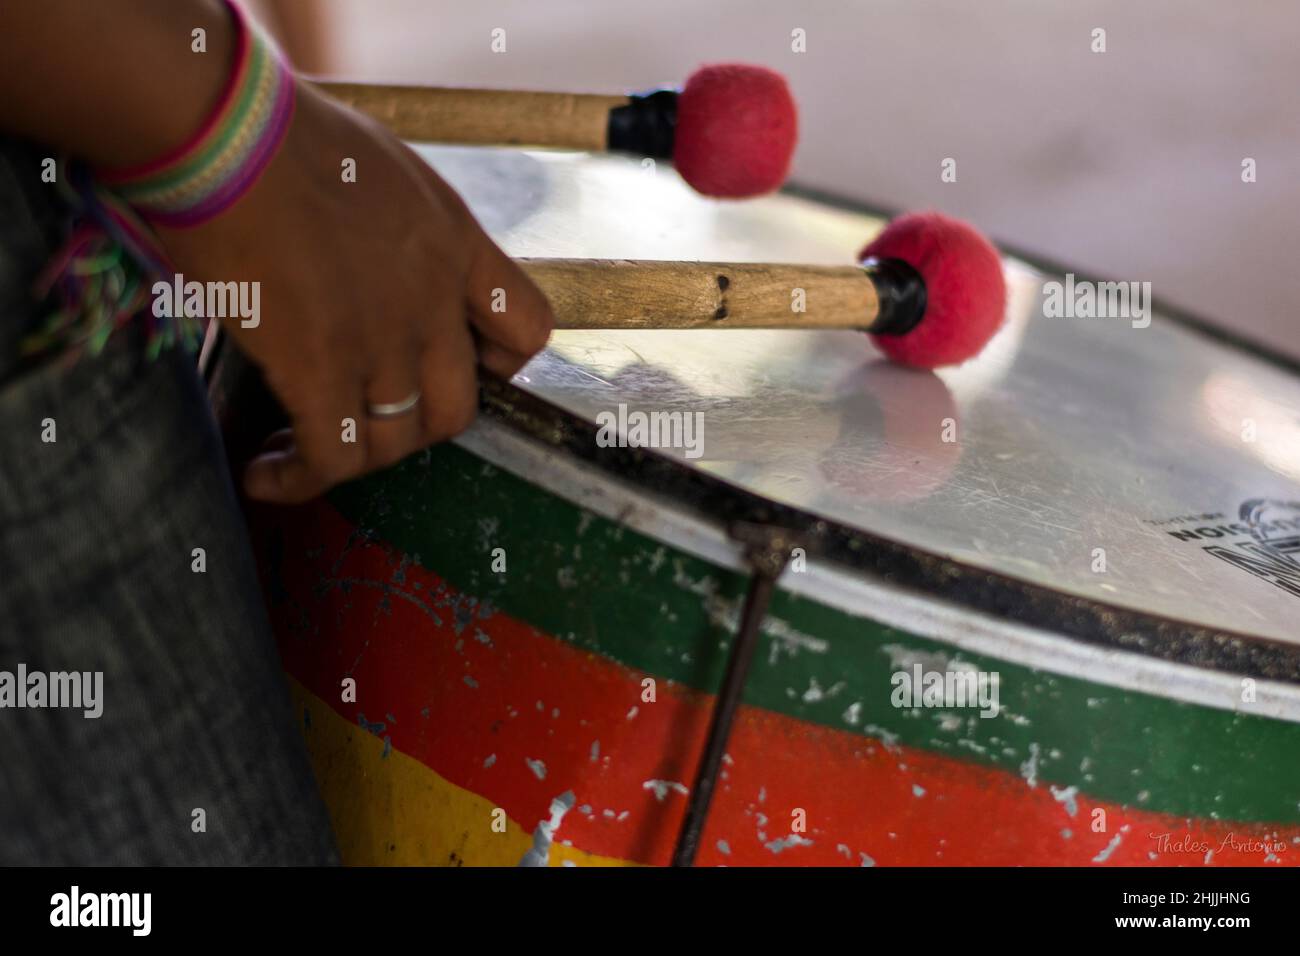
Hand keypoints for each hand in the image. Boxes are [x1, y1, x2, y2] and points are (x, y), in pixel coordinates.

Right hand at [158, 81, 553, 503]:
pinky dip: (299, 479)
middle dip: (412, 429)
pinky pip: (333, 456)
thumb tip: (377, 252)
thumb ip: (404, 226)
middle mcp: (432, 301)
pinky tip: (264, 474)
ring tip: (299, 451)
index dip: (500, 367)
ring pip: (396, 443)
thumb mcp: (386, 169)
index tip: (457, 367)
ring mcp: (381, 339)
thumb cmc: (284, 134)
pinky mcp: (320, 367)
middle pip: (457, 409)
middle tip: (364, 418)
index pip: (526, 330)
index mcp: (456, 245)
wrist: (227, 132)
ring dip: (354, 462)